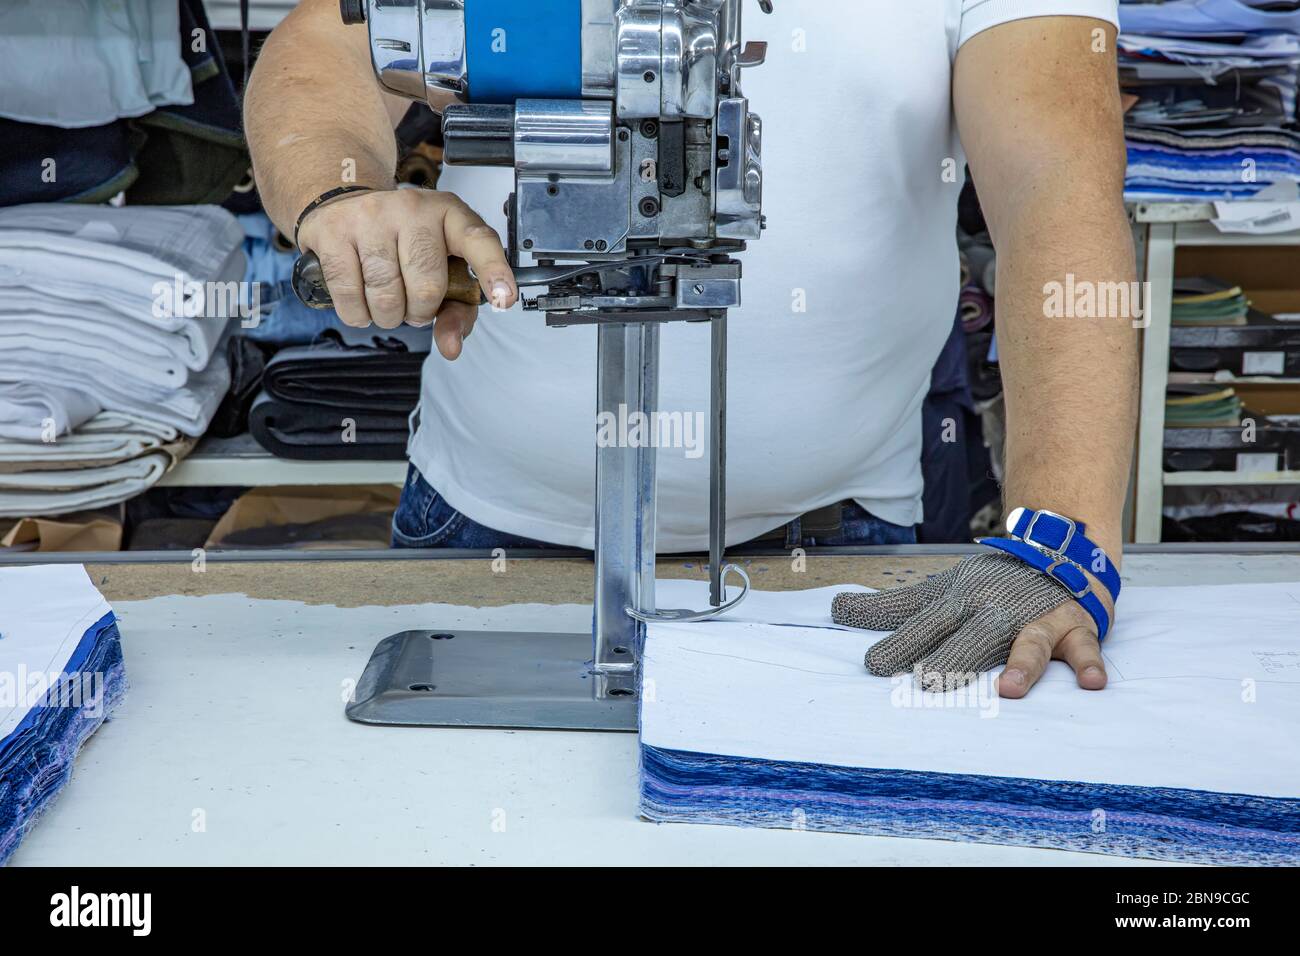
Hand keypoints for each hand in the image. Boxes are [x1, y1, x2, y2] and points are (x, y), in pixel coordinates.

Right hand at [296, 188, 517, 358]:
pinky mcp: (334, 230)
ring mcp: (371, 216)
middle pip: (426, 286)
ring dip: (388, 316)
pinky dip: (358, 314)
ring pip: (385, 294)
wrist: (346, 203)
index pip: (479, 241)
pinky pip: (349, 293)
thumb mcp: (441, 269)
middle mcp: (413, 209)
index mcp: (451, 214)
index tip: (504, 298)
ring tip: (388, 301)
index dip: (493, 271)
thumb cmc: (402, 243)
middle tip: (413, 305)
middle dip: (419, 311)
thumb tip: (450, 346)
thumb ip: (457, 309)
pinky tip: (363, 303)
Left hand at [831, 552, 1110, 697]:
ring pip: (1028, 642)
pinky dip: (1091, 664)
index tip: (873, 664)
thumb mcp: (937, 588)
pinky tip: (1092, 684)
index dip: (901, 641)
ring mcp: (1036, 619)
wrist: (1056, 549)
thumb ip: (890, 606)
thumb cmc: (988, 583)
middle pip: (972, 634)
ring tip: (1008, 690)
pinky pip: (1084, 647)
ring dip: (1021, 665)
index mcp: (958, 601)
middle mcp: (995, 609)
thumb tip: (835, 609)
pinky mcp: (1074, 628)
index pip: (925, 622)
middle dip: (951, 658)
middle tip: (927, 682)